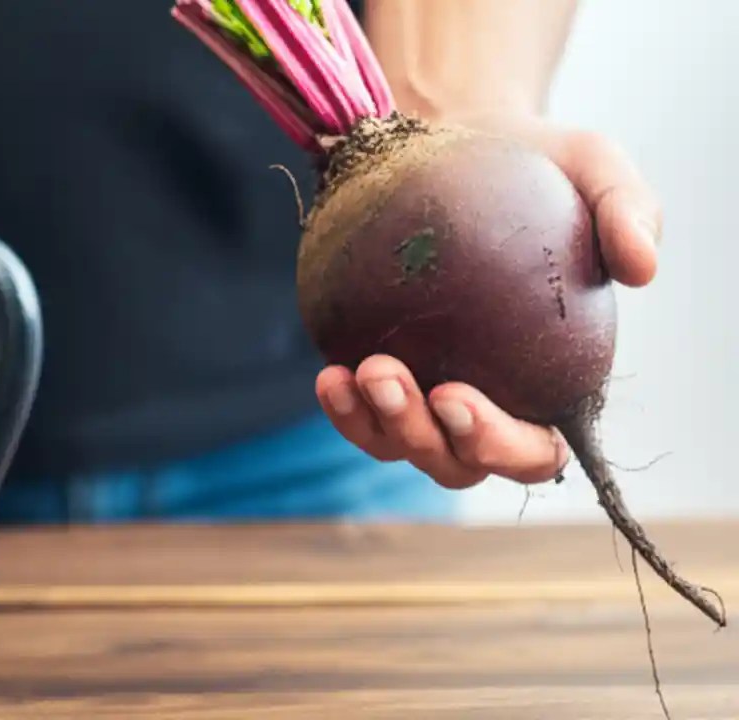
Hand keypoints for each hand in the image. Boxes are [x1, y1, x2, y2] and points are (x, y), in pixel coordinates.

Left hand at [314, 113, 661, 488]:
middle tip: (388, 376)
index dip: (498, 445)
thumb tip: (643, 268)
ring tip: (353, 374)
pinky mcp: (377, 372)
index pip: (535, 449)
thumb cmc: (535, 162)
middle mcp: (489, 402)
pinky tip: (329, 375)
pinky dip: (343, 405)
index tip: (456, 395)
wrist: (457, 141)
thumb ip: (628, 210)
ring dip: (374, 425)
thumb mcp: (592, 164)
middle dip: (422, 438)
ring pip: (400, 445)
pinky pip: (360, 410)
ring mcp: (427, 394)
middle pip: (457, 462)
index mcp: (552, 384)